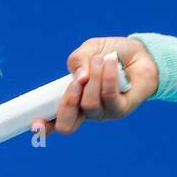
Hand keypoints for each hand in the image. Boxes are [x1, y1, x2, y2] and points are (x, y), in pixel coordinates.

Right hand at [31, 36, 159, 136]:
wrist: (141, 53)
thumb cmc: (111, 53)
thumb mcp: (89, 50)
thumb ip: (78, 60)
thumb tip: (79, 78)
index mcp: (73, 100)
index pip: (53, 120)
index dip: (42, 127)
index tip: (35, 124)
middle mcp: (86, 112)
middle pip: (67, 124)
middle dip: (67, 102)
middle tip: (76, 81)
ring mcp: (104, 113)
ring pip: (89, 105)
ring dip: (93, 79)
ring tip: (100, 60)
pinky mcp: (121, 110)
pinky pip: (109, 97)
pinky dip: (108, 77)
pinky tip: (112, 63)